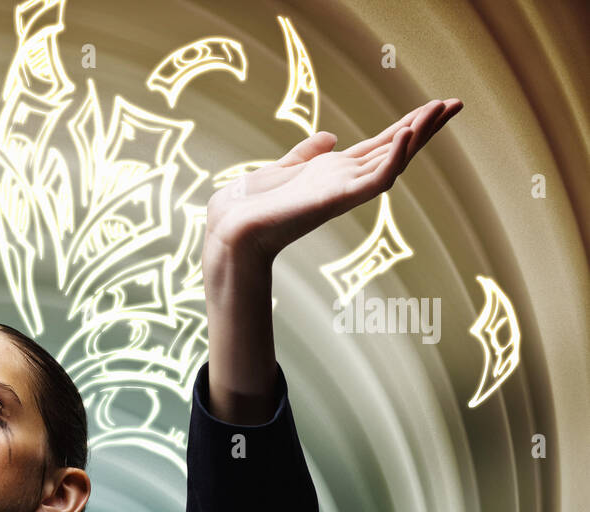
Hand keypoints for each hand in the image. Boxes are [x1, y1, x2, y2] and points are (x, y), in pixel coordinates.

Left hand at [205, 98, 462, 262]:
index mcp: (335, 172)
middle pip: (395, 148)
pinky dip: (392, 158)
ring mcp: (344, 191)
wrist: (233, 230)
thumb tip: (330, 138)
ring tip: (441, 109)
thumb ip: (307, 154)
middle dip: (426, 126)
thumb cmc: (252, 206)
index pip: (380, 144)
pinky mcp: (338, 200)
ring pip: (392, 161)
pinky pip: (374, 179)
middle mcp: (345, 181)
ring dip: (417, 135)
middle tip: (457, 102)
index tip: (433, 105)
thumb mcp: (283, 168)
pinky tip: (405, 135)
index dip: (407, 125)